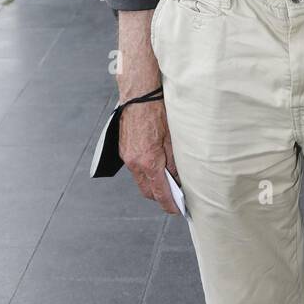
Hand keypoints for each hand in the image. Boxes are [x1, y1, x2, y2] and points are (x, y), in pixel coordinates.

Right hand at [118, 97, 181, 214]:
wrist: (138, 94)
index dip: (170, 204)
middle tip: (175, 197)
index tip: (178, 210)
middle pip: (148, 191)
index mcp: (149, 161)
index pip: (160, 193)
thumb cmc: (157, 111)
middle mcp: (135, 163)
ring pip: (140, 180)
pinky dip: (145, 171)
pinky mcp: (123, 149)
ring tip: (167, 180)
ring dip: (152, 183)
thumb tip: (180, 179)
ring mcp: (127, 157)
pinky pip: (134, 168)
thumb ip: (175, 161)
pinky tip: (155, 164)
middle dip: (160, 197)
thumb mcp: (173, 137)